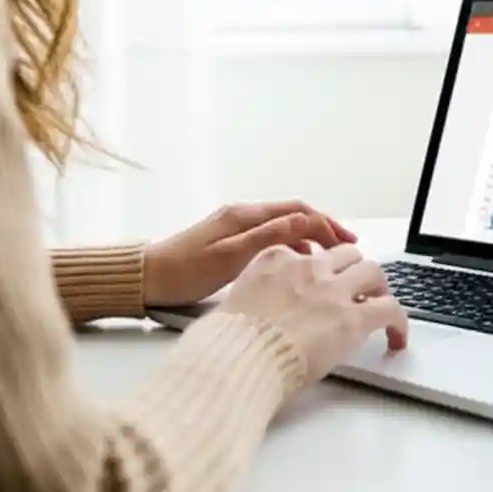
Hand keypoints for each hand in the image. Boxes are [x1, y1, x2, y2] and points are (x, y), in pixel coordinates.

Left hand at [143, 201, 356, 306]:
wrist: (144, 280)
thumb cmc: (183, 272)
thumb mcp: (231, 257)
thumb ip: (269, 237)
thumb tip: (307, 221)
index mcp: (245, 215)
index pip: (298, 211)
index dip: (327, 224)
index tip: (348, 242)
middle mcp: (242, 216)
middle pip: (294, 216)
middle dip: (324, 229)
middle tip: (348, 248)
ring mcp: (235, 230)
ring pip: (283, 229)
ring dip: (309, 240)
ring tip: (328, 262)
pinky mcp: (228, 245)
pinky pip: (270, 241)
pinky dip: (290, 250)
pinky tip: (296, 269)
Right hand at [222, 243, 408, 382]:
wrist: (237, 358)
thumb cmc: (227, 342)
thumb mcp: (232, 305)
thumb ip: (253, 300)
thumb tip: (256, 317)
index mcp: (275, 260)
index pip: (308, 253)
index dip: (320, 270)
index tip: (322, 282)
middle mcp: (307, 267)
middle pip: (345, 255)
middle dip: (354, 271)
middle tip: (358, 292)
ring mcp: (332, 289)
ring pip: (373, 271)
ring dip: (379, 288)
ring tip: (380, 307)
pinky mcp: (353, 317)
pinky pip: (390, 309)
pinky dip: (399, 322)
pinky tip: (397, 338)